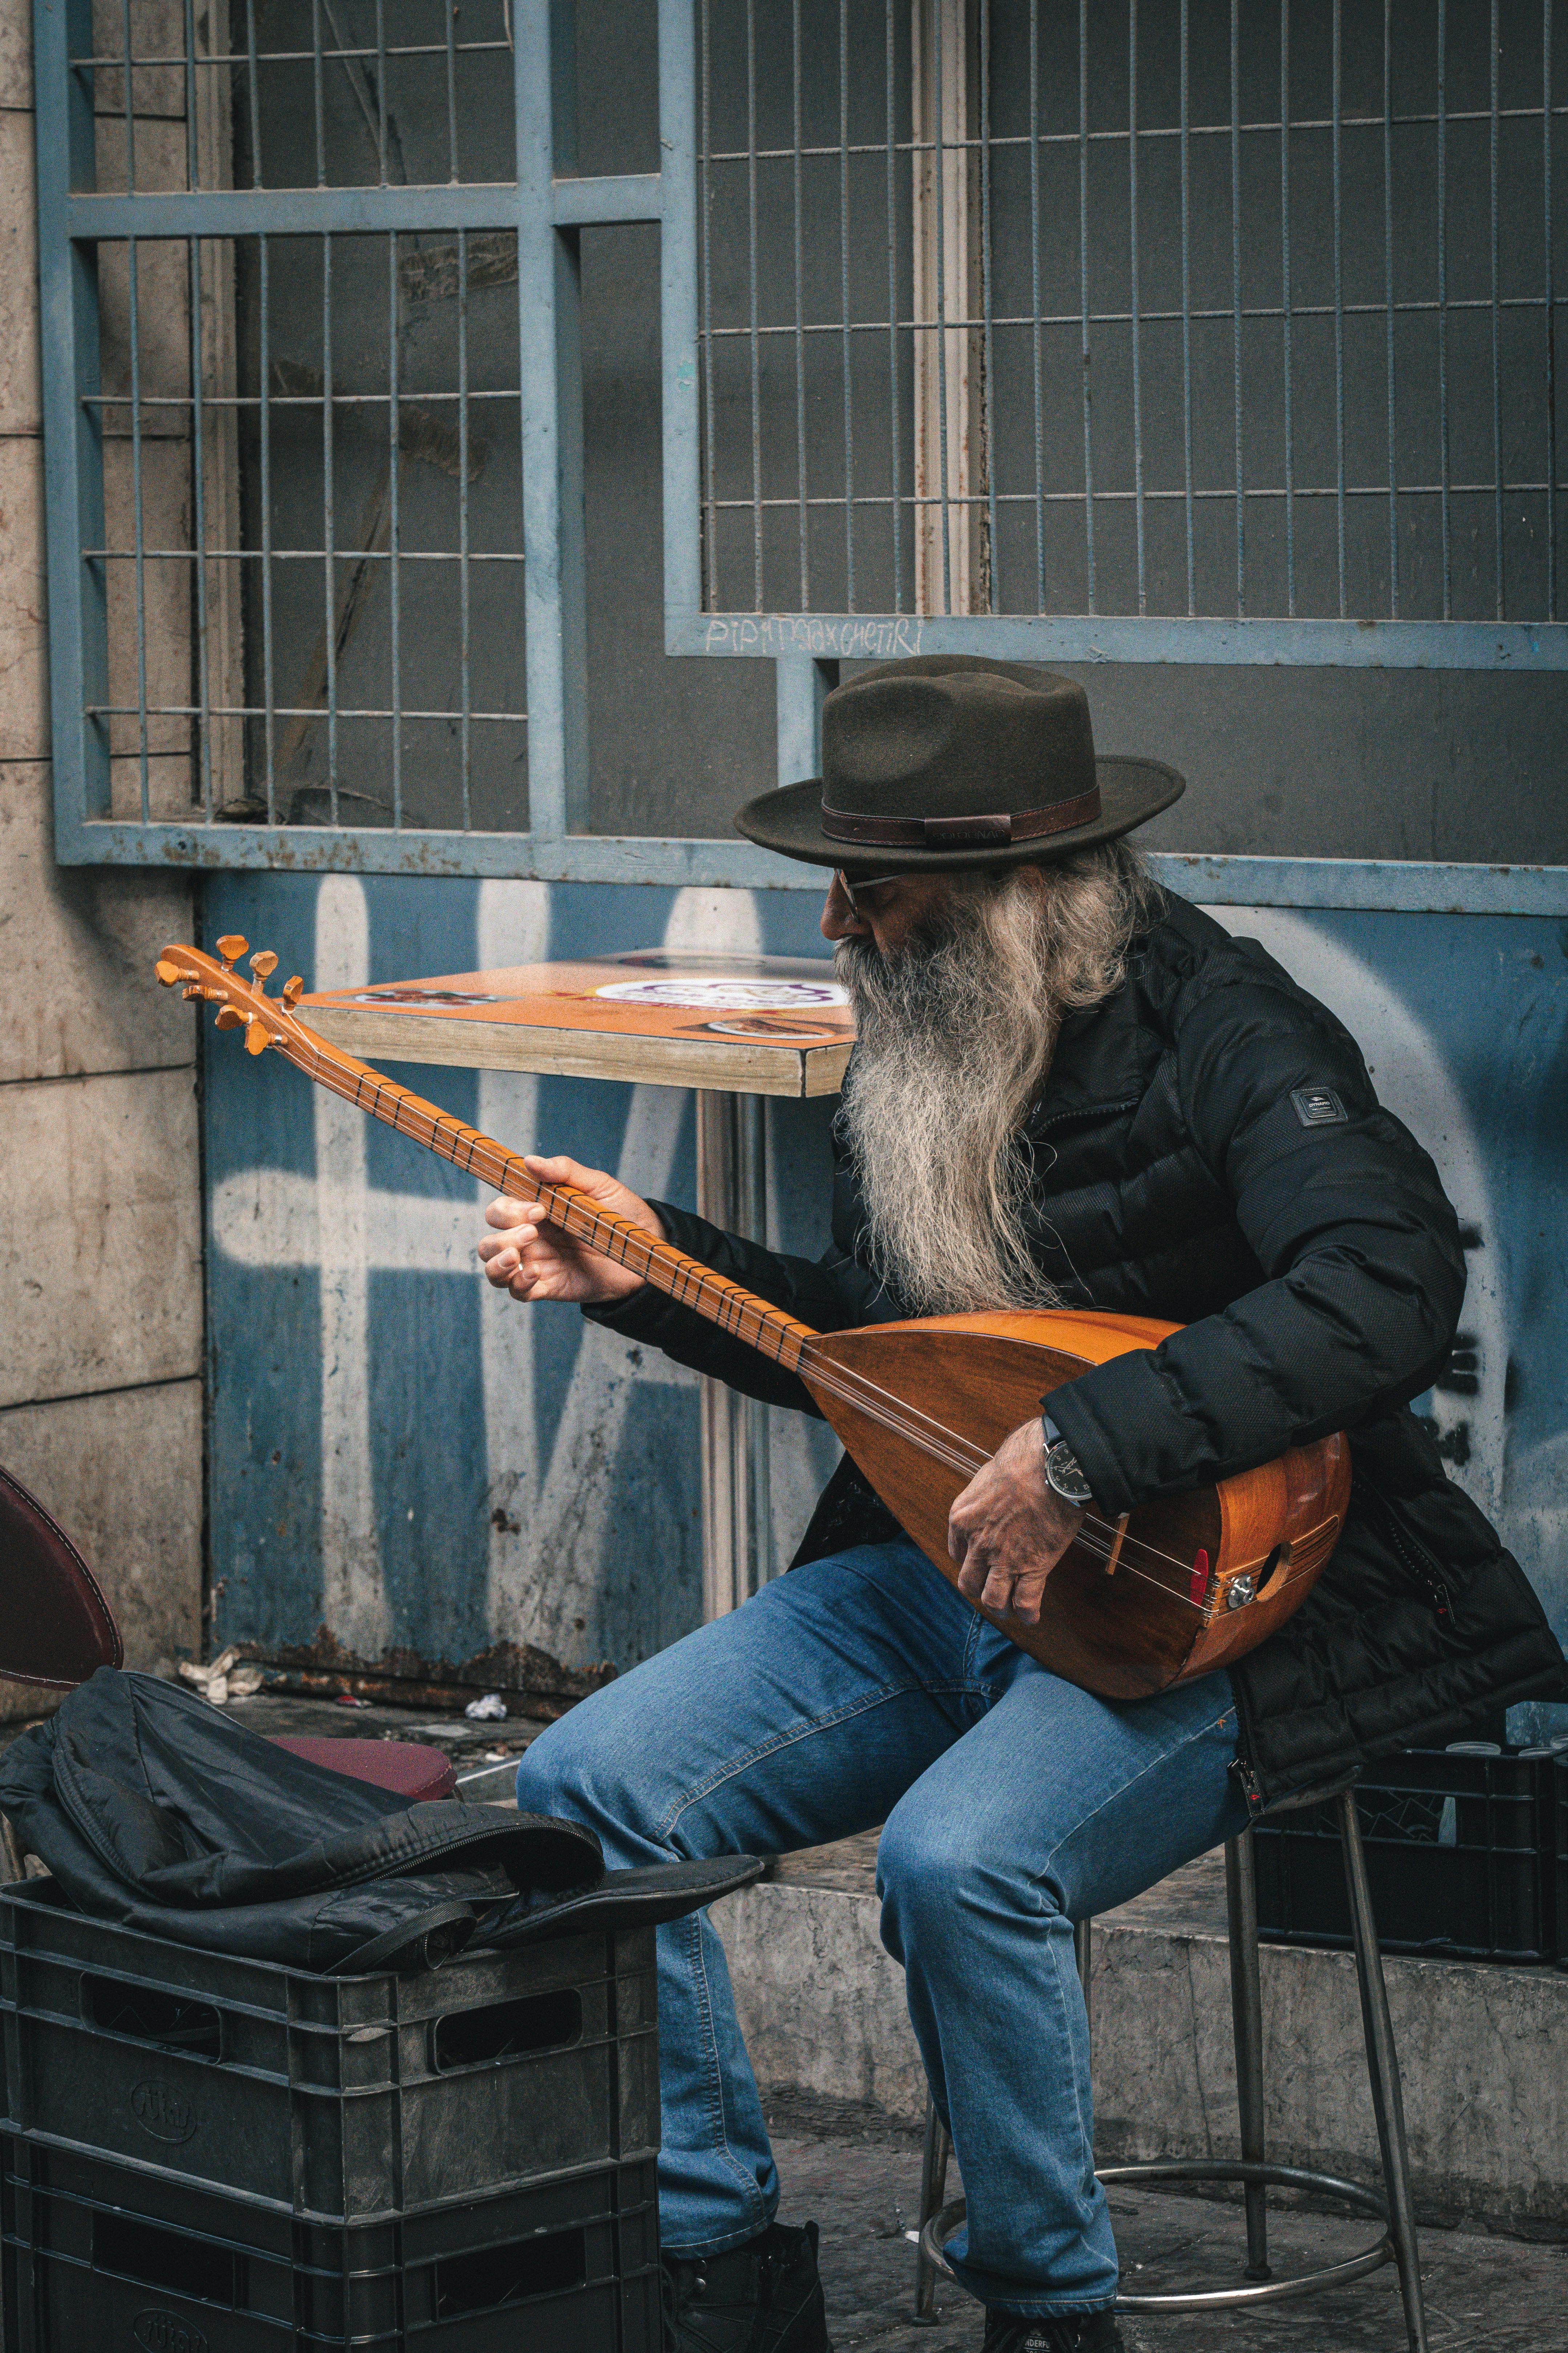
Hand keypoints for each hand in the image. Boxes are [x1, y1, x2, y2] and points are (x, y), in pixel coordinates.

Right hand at [477, 1154, 663, 1307]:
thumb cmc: (622, 1213)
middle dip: (502, 1236)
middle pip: (489, 1241)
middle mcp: (531, 1240)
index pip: (500, 1211)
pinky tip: (536, 1275)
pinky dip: (519, 1284)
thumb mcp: (597, 1185)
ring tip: (518, 1256)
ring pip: (494, 1269)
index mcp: (536, 1212)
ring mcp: (538, 1264)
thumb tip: (529, 1160)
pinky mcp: (550, 1287)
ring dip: (497, 1262)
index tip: (538, 1209)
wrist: (646, 1248)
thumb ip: (564, 1171)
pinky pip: (518, 1292)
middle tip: (534, 1231)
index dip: (509, 1210)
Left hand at [947, 1417, 1084, 1625]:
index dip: (970, 1560)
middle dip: (979, 1589)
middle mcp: (977, 1544)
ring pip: (992, 1599)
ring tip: (1009, 1607)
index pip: (957, 1553)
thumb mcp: (987, 1479)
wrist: (1047, 1466)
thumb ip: (985, 1499)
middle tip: (992, 1589)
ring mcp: (1003, 1559)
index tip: (981, 1561)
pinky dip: (1026, 1614)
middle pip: (969, 1582)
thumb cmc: (1021, 1463)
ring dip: (1000, 1606)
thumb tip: (994, 1501)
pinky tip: (1030, 1618)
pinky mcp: (1032, 1567)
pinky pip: (1024, 1602)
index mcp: (961, 1519)